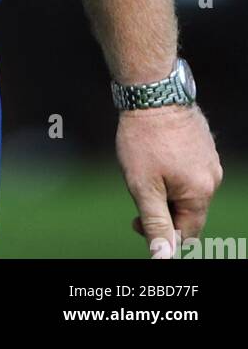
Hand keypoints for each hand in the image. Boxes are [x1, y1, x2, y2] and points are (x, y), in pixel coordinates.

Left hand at [116, 104, 222, 257]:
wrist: (151, 91)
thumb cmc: (144, 138)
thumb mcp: (142, 186)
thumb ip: (155, 223)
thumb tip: (163, 257)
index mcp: (201, 192)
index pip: (186, 231)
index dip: (161, 233)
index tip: (135, 220)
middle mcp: (212, 177)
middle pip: (187, 209)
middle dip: (161, 207)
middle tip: (136, 190)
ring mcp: (209, 158)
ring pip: (186, 188)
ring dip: (165, 187)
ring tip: (144, 166)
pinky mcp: (202, 143)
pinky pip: (188, 168)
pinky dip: (170, 169)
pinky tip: (153, 153)